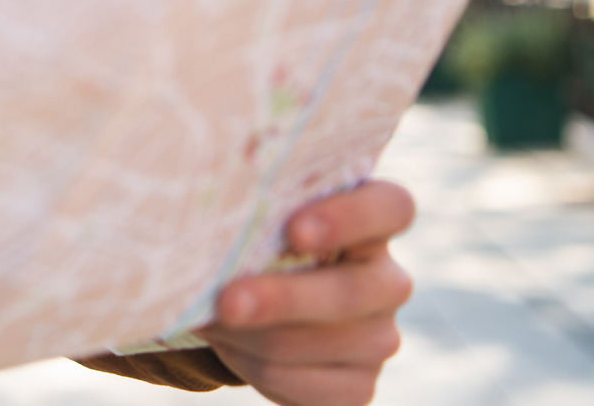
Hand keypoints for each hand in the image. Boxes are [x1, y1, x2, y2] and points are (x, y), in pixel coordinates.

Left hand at [200, 180, 414, 405]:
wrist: (259, 303)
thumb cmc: (257, 238)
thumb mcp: (257, 214)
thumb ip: (249, 206)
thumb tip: (200, 224)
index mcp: (372, 219)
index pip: (392, 208)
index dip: (351, 218)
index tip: (295, 230)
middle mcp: (387, 280)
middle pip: (352, 292)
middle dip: (283, 299)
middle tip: (227, 301)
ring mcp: (379, 337)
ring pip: (318, 344)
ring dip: (253, 337)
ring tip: (209, 319)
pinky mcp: (359, 385)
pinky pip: (306, 386)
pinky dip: (255, 367)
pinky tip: (231, 346)